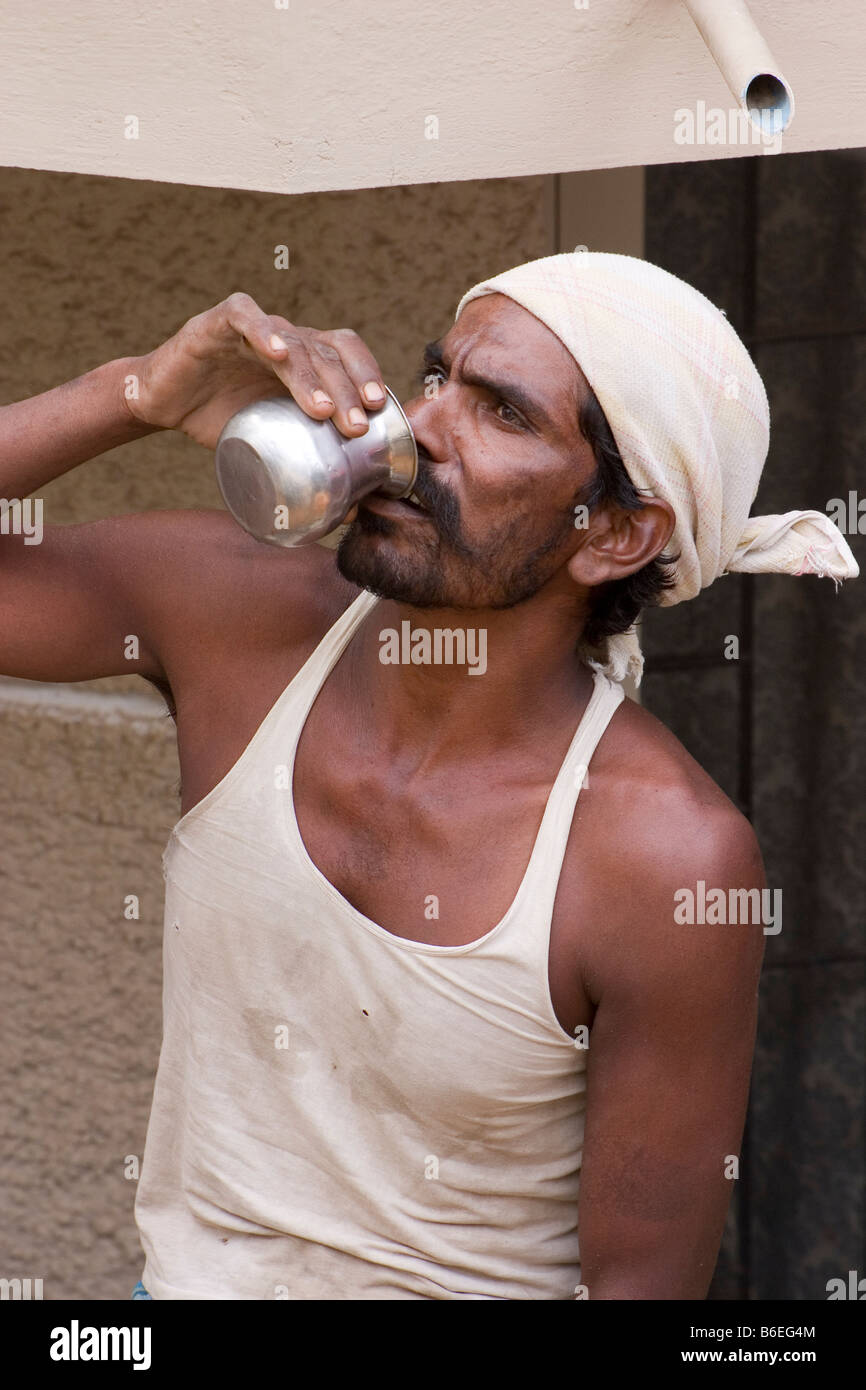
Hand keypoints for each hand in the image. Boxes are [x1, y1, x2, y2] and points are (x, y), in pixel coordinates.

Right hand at [123, 291, 388, 449]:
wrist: (163, 404)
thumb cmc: (221, 420)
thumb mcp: (270, 445)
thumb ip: (308, 466)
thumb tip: (351, 513)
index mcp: (304, 361)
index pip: (346, 354)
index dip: (367, 375)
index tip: (380, 411)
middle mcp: (284, 339)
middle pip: (326, 353)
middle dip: (346, 389)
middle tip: (355, 426)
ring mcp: (252, 329)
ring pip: (292, 340)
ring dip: (311, 376)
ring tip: (322, 411)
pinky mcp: (215, 324)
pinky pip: (242, 316)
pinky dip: (262, 329)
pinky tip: (276, 351)